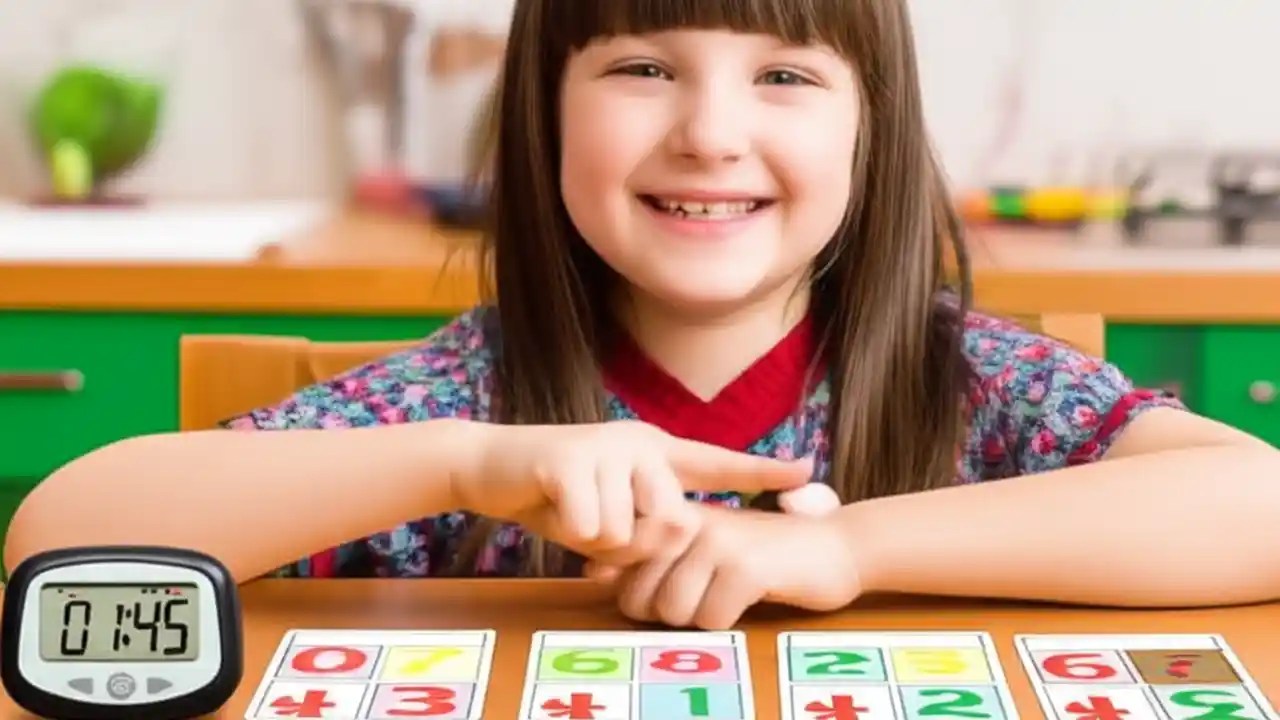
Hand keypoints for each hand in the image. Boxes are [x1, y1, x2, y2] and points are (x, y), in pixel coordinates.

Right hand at [452, 420, 812, 553]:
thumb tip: (678, 549)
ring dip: (598, 542)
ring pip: (629, 532)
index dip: (761, 471)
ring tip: (571, 512)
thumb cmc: (552, 494)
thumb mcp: (607, 514)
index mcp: (654, 451)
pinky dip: (570, 534)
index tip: (807, 469)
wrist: (488, 465)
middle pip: (674, 523)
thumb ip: (643, 527)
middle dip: (638, 548)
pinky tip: (551, 505)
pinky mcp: (572, 460)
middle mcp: (640, 442)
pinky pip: (592, 528)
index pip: (716, 463)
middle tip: (599, 531)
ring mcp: (607, 447)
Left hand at [584, 502, 860, 628]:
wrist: (836, 547)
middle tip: (706, 597)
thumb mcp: (702, 551)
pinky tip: (750, 597)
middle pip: (640, 599)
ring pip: (674, 612)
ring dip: (701, 619)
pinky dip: (729, 621)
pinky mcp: (746, 567)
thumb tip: (594, 573)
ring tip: (728, 595)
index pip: (621, 572)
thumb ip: (651, 560)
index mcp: (673, 517)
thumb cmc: (764, 556)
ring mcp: (717, 542)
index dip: (640, 597)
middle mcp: (688, 523)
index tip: (677, 588)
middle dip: (668, 614)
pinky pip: (712, 619)